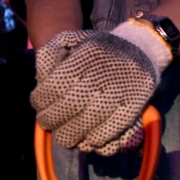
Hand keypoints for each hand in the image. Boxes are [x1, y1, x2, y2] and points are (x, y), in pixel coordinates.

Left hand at [31, 28, 160, 155]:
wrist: (142, 48)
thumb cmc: (99, 49)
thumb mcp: (73, 39)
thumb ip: (51, 53)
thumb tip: (39, 79)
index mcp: (88, 53)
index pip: (56, 83)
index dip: (41, 99)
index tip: (38, 103)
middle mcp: (105, 70)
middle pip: (71, 104)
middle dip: (52, 119)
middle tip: (46, 122)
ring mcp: (122, 89)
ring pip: (89, 121)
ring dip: (70, 134)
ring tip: (63, 135)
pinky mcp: (134, 105)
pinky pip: (110, 130)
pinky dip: (93, 140)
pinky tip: (85, 138)